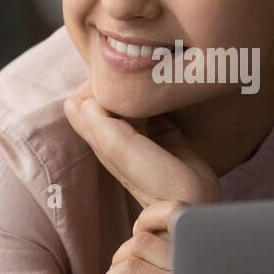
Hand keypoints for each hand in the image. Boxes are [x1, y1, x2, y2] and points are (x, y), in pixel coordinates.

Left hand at [63, 80, 220, 208]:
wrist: (189, 203)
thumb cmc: (152, 179)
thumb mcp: (118, 148)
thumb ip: (99, 121)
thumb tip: (89, 97)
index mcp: (101, 135)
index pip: (84, 101)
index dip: (94, 84)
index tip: (112, 73)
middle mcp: (118, 133)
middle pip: (107, 96)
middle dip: (114, 80)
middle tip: (134, 69)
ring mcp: (143, 132)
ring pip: (132, 98)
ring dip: (137, 86)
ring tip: (150, 71)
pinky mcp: (167, 131)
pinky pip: (157, 105)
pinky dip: (156, 94)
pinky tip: (165, 85)